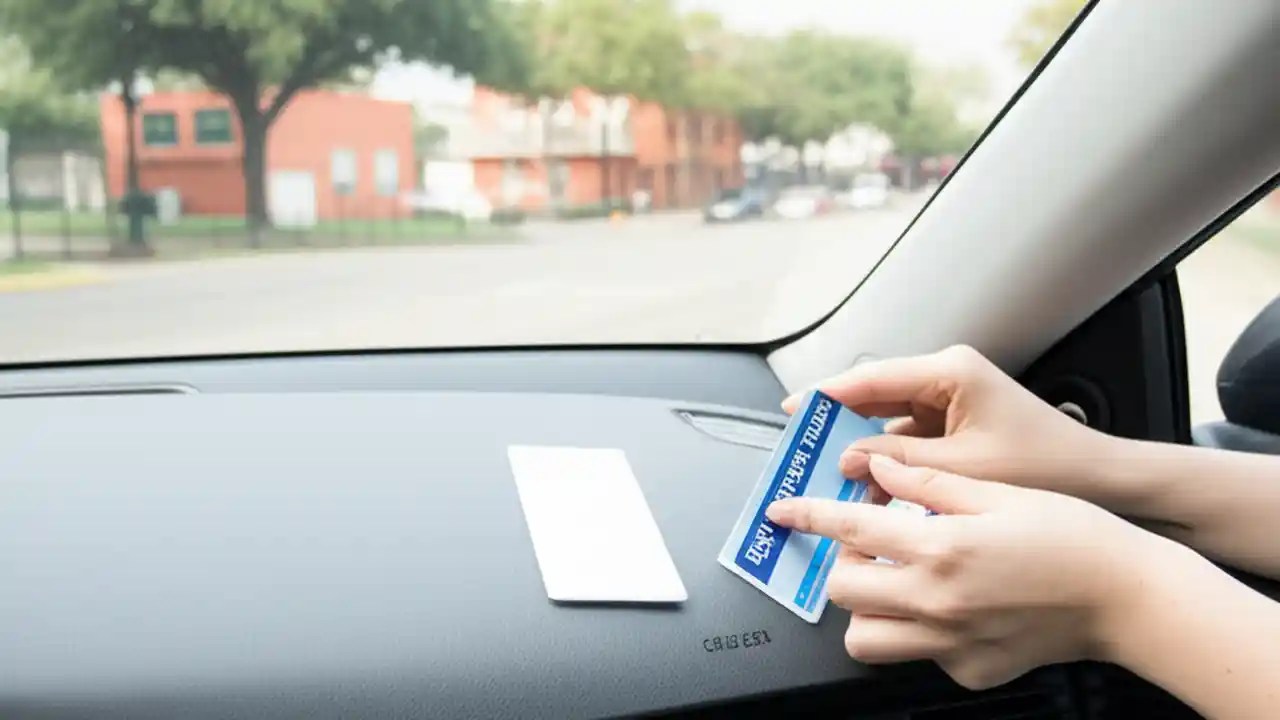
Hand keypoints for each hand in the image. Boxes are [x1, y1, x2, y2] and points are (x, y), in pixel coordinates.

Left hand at [766, 454, 1186, 689]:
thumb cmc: (1073, 538)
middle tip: (867, 545)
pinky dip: (916, 633)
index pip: (848, 529)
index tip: (784, 512)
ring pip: (866, 638)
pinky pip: (916, 656)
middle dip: (843, 563)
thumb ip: (928, 483)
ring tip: (895, 581)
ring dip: (868, 607)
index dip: (808, 514)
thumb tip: (878, 469)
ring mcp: (951, 644)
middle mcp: (937, 602)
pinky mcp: (970, 671)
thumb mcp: (998, 491)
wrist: (1128, 597)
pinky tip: (946, 608)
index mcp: (942, 547)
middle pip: (843, 589)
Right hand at [783, 345, 1128, 512]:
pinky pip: (908, 437)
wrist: (1099, 481)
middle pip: (874, 395)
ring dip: (863, 449)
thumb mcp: (963, 467)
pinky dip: (888, 460)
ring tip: (832, 477)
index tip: (794, 412)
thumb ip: (898, 461)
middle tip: (804, 450)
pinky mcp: (957, 423)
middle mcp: (948, 377)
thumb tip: (846, 459)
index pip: (871, 377)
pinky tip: (870, 488)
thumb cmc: (1047, 465)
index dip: (826, 396)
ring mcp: (952, 399)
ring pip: (888, 420)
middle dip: (839, 426)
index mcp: (951, 371)